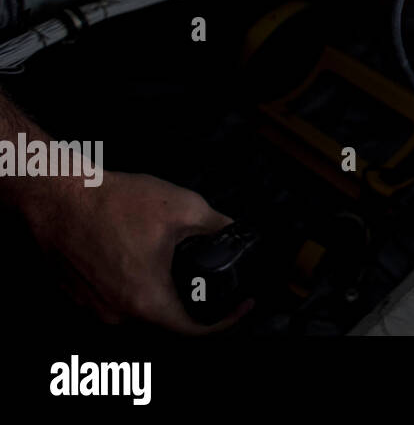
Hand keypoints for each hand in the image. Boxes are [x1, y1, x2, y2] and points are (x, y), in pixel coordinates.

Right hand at [22, 169, 251, 333]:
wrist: (58, 197)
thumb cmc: (115, 203)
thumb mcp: (183, 208)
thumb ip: (218, 225)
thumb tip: (237, 233)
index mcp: (147, 301)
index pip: (195, 329)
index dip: (225, 320)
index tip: (242, 305)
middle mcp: (118, 314)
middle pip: (168, 316)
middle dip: (191, 295)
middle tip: (206, 270)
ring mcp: (94, 308)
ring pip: (140, 306)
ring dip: (159, 286)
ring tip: (167, 255)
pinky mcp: (78, 297)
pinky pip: (115, 297)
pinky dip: (132, 282)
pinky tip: (137, 254)